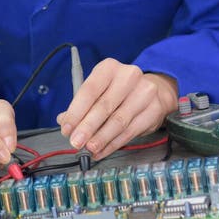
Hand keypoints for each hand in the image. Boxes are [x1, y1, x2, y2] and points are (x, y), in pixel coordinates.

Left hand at [56, 58, 177, 160]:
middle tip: (76, 142)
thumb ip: (82, 105)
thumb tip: (64, 121)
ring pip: (118, 121)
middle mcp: (128, 77)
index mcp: (109, 68)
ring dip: (101, 139)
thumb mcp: (100, 90)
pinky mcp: (154, 110)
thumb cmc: (119, 90)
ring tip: (89, 149)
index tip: (66, 129)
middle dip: (87, 128)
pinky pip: (130, 132)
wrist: (155, 90)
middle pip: (104, 106)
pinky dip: (113, 144)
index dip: (76, 112)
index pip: (89, 90)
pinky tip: (102, 151)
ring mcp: (144, 93)